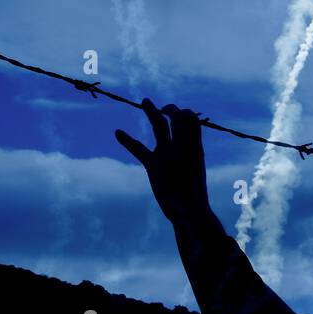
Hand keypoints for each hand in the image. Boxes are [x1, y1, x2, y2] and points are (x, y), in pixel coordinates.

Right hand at [115, 98, 210, 226]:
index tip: (171, 114)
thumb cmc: (191, 203)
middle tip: (161, 107)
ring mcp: (165, 154)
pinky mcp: (153, 165)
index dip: (182, 113)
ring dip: (152, 114)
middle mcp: (179, 147)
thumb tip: (194, 165)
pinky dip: (129, 141)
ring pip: (159, 129)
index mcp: (192, 147)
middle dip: (170, 109)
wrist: (186, 213)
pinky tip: (117, 132)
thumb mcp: (190, 189)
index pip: (190, 121)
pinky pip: (140, 149)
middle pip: (176, 120)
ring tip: (145, 100)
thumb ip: (189, 168)